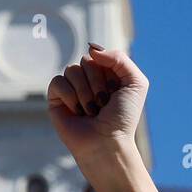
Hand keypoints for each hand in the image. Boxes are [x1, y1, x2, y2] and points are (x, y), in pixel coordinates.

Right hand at [46, 44, 147, 168]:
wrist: (106, 142)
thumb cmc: (122, 117)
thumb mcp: (135, 83)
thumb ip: (119, 58)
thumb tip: (90, 49)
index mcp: (106, 73)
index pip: (101, 54)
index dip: (109, 70)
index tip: (115, 90)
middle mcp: (88, 79)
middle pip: (86, 60)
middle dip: (98, 83)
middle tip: (103, 103)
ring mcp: (71, 88)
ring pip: (72, 70)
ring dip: (85, 92)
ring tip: (91, 110)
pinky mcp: (56, 99)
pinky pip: (57, 82)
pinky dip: (70, 96)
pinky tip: (77, 111)